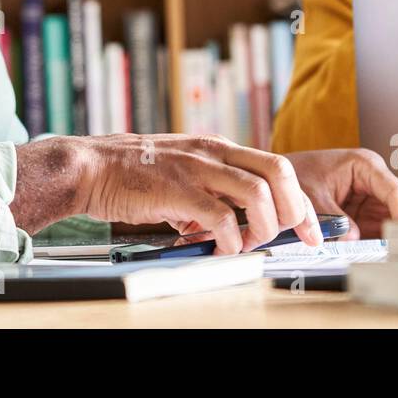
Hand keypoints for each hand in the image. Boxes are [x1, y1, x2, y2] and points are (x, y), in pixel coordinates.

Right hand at [13, 134, 322, 253]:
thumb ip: (208, 187)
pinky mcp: (177, 191)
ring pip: (257, 194)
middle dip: (294, 210)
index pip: (275, 165)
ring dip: (262, 227)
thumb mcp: (180, 169)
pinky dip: (229, 240)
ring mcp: (196, 169)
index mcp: (216, 147)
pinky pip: (220, 218)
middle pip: (278, 172)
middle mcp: (212, 152)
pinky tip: (219, 250)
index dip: (299, 199)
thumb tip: (229, 222)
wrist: (89, 167)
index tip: (309, 229)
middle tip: (293, 237)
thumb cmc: (129, 174)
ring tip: (246, 244)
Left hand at [284, 148, 397, 238]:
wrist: (279, 180)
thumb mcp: (310, 196)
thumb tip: (353, 237)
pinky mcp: (372, 215)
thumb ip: (333, 217)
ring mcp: (377, 198)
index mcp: (364, 165)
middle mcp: (377, 179)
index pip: (394, 189)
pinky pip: (395, 225)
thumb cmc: (296, 177)